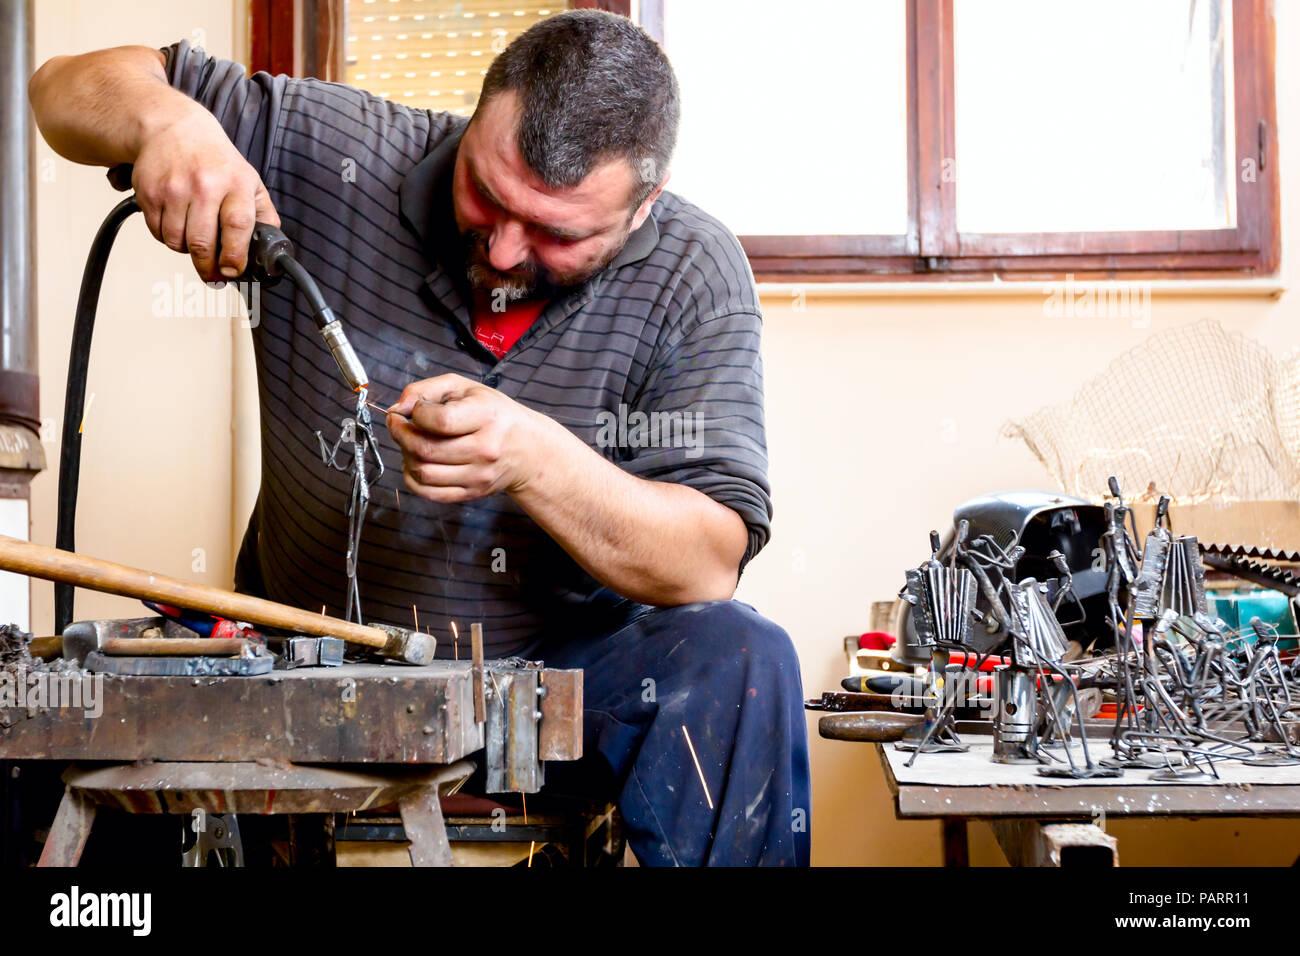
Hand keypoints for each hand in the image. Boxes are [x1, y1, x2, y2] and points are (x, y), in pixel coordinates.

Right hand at [131, 104, 278, 281]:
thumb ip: (263, 214)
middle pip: (202, 243)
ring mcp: (174, 189)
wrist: (173, 128)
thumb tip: (272, 248)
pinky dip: (167, 237)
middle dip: (208, 267)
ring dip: (186, 250)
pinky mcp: (150, 192)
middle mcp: (204, 185)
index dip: (235, 255)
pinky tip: (176, 223)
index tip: (233, 271)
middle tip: (214, 274)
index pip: (237, 226)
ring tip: (194, 238)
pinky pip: (157, 232)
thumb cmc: (215, 159)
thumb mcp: (249, 180)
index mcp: (235, 184)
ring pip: (177, 242)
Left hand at [387, 373, 548, 503]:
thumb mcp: (465, 388)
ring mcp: (478, 475)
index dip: (415, 414)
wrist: (528, 449)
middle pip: (425, 449)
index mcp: (486, 416)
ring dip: (406, 456)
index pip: (439, 421)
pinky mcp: (472, 492)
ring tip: (411, 444)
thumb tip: (398, 407)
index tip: (412, 410)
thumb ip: (426, 389)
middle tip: (399, 425)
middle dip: (401, 435)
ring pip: (423, 472)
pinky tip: (417, 462)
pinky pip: (429, 492)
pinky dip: (413, 478)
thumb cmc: (493, 414)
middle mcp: (485, 448)